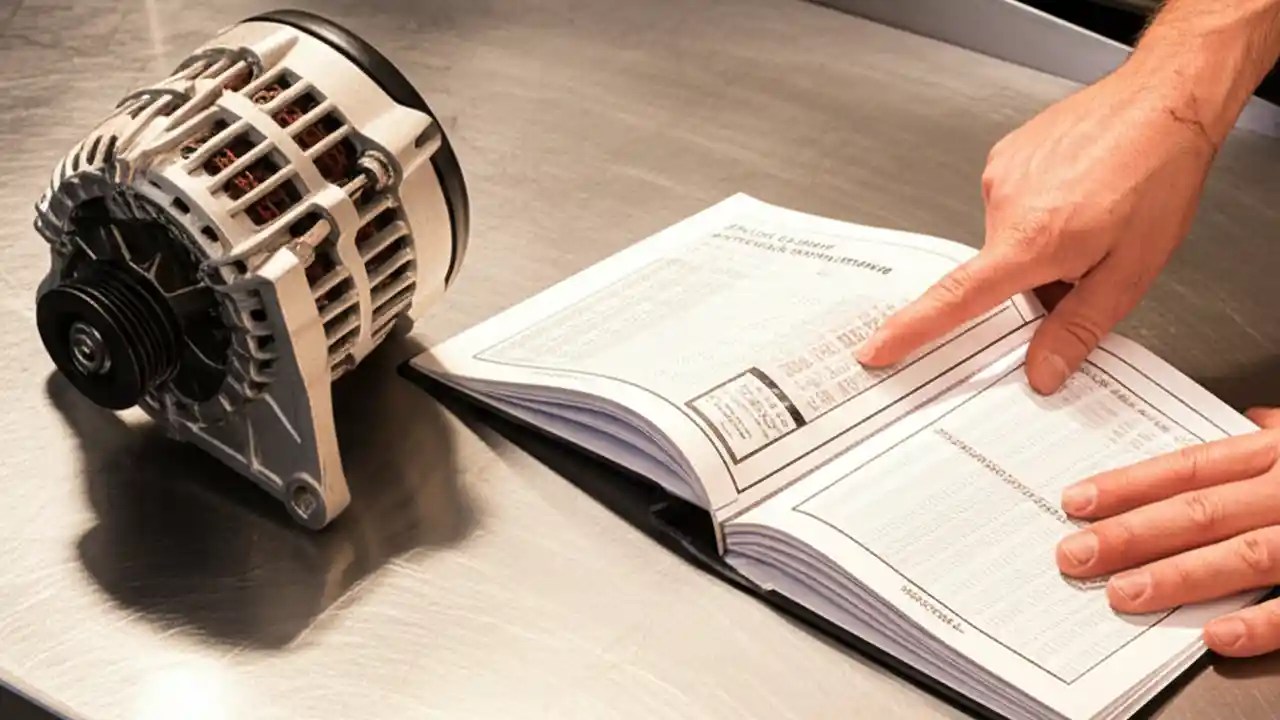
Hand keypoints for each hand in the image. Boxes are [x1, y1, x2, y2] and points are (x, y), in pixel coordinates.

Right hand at [857, 62, 1218, 394]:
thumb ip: (1080, 327)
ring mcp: (1002, 174)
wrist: (1166, 99)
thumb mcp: (1132, 272)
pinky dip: (1043, 208)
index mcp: (1030, 242)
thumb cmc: (1158, 176)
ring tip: (1096, 216)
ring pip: (1010, 235)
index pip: (956, 298)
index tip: (876, 348)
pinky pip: (1015, 200)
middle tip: (1090, 260)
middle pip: (997, 271)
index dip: (912, 328)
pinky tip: (1082, 192)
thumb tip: (1042, 373)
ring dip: (1043, 241)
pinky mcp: (1008, 154)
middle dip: (1035, 280)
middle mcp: (1005, 205)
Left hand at [1056, 407, 1279, 656]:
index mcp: (1277, 458)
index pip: (1189, 469)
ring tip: (1122, 593)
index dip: (1128, 486)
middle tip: (1074, 555)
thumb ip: (1278, 436)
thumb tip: (1249, 420)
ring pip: (1242, 555)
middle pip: (1199, 512)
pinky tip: (1214, 633)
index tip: (1075, 502)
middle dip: (1131, 534)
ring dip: (1178, 576)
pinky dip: (1259, 621)